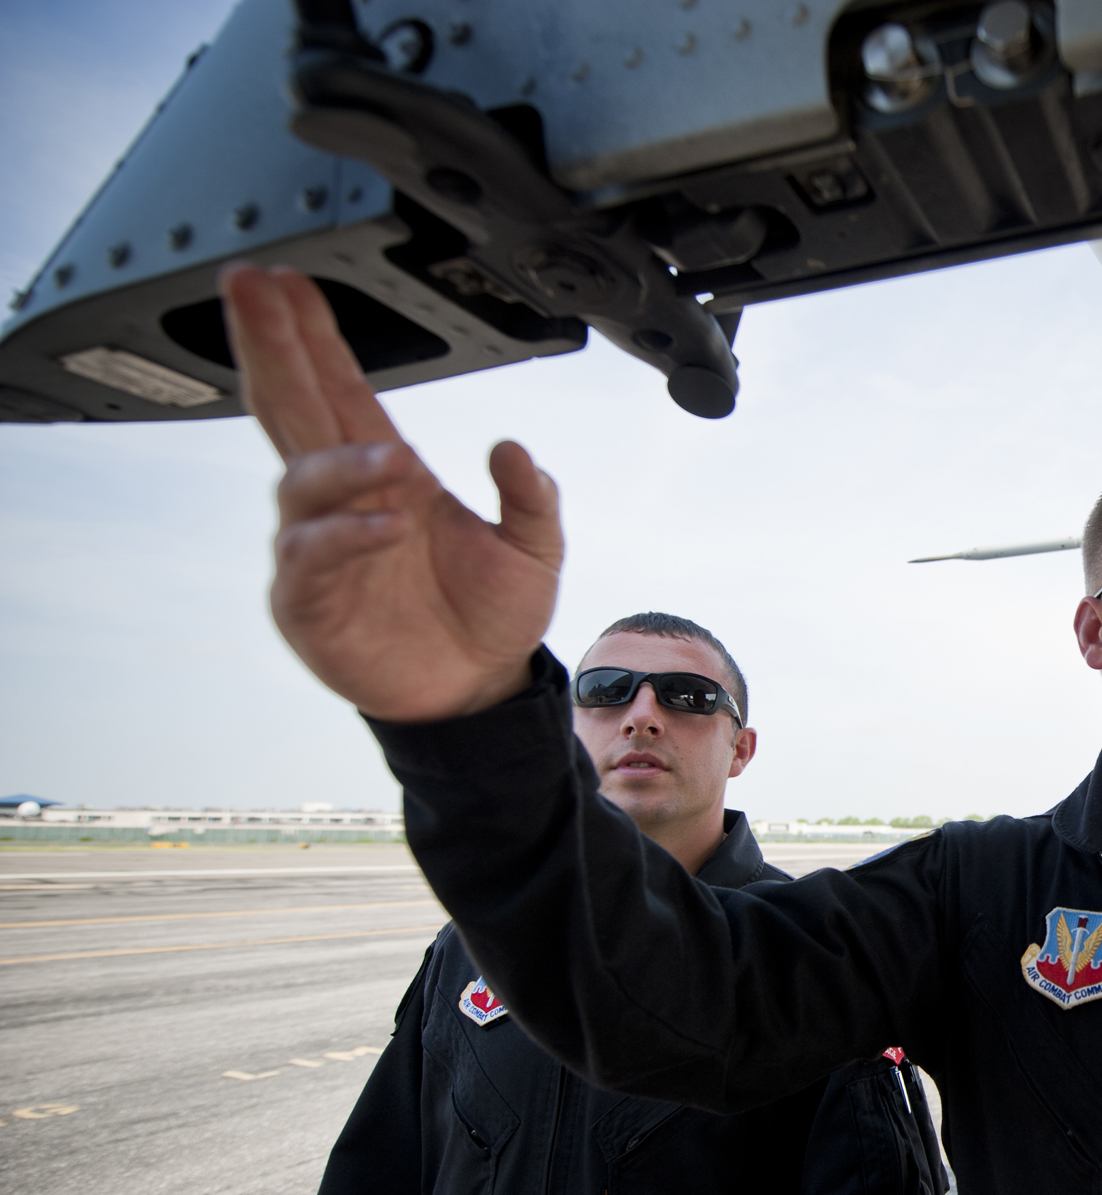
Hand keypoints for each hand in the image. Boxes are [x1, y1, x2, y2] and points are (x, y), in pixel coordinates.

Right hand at [219, 263, 560, 721]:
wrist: (478, 690)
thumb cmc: (491, 614)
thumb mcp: (535, 549)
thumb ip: (530, 498)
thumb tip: (512, 449)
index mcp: (386, 469)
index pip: (336, 385)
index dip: (308, 334)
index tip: (285, 283)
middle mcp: (343, 498)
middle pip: (291, 406)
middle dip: (269, 347)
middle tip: (252, 293)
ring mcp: (319, 546)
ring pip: (303, 483)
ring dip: (343, 466)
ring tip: (396, 466)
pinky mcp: (309, 601)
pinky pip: (312, 557)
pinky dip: (346, 535)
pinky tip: (385, 524)